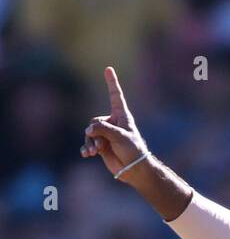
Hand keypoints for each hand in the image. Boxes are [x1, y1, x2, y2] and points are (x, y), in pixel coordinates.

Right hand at [80, 66, 147, 180]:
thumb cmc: (132, 151)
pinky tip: (86, 154)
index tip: (108, 69)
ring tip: (94, 152)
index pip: (115, 96)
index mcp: (121, 116)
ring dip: (90, 142)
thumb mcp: (119, 137)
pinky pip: (88, 143)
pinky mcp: (101, 145)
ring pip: (90, 133)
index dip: (112, 83)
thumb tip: (88, 131)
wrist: (134, 169)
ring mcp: (106, 134)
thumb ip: (103, 129)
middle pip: (95, 122)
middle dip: (95, 133)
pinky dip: (86, 148)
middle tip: (101, 145)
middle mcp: (113, 123)